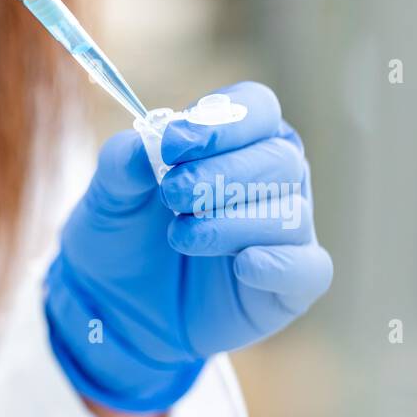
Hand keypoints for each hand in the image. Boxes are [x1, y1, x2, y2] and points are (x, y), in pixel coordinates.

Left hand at [45, 82, 332, 412]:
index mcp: (240, 142)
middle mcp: (274, 181)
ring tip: (181, 236)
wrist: (116, 307)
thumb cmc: (124, 237)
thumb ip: (122, 163)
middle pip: (279, 159)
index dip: (224, 122)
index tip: (174, 143)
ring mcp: (286, 235)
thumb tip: (144, 142)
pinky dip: (279, 265)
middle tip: (172, 194)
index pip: (259, 108)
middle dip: (224, 174)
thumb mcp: (108, 196)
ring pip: (289, 214)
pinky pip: (309, 270)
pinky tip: (243, 265)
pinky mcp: (289, 288)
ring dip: (231, 223)